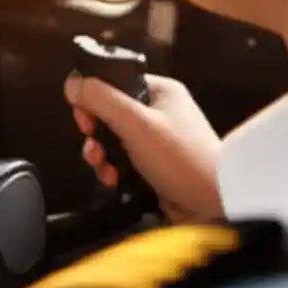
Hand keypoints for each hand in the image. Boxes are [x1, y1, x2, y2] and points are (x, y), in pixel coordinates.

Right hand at [64, 73, 223, 222]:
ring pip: (112, 140)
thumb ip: (102, 100)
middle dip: (94, 133)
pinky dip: (112, 170)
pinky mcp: (153, 165)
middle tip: (94, 146)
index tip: (85, 119)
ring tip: (103, 168)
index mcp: (160, 92)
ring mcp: (156, 140)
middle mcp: (158, 112)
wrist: (215, 205)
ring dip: (101, 154)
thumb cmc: (182, 159)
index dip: (94, 99)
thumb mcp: (137, 123)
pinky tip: (113, 179)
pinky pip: (121, 161)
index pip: (114, 83)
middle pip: (109, 113)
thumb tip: (71, 83)